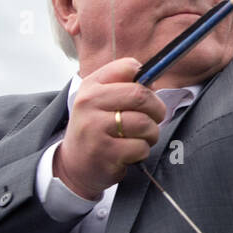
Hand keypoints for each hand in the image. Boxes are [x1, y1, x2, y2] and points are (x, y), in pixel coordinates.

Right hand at [53, 57, 167, 199]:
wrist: (74, 165)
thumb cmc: (97, 128)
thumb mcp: (102, 101)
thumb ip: (126, 86)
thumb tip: (153, 79)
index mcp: (91, 85)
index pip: (128, 67)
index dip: (146, 80)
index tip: (145, 94)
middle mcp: (89, 103)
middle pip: (141, 95)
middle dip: (157, 109)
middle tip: (154, 118)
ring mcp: (94, 127)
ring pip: (145, 123)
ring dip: (151, 133)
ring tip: (140, 137)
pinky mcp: (104, 151)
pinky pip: (141, 147)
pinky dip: (142, 151)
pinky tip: (129, 152)